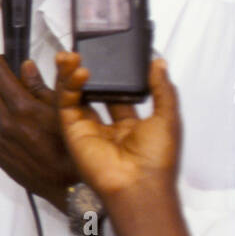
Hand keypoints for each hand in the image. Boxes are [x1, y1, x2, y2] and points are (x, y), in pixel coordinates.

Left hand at [0, 56, 78, 209]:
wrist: (71, 185)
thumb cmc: (74, 146)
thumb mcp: (66, 109)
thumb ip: (42, 85)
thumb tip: (25, 67)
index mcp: (22, 109)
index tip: (1, 61)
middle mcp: (5, 124)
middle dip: (1, 85)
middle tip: (15, 84)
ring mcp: (0, 141)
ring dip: (7, 109)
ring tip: (28, 116)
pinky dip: (8, 130)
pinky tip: (26, 136)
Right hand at [55, 52, 199, 235]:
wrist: (139, 183)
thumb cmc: (157, 159)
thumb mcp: (168, 117)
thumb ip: (162, 89)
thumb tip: (158, 63)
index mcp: (130, 124)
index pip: (116, 92)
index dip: (112, 75)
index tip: (109, 55)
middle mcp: (106, 125)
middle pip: (90, 92)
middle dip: (84, 71)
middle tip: (82, 52)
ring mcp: (87, 128)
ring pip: (73, 95)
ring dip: (70, 74)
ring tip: (70, 56)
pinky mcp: (72, 131)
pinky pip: (66, 104)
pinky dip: (68, 86)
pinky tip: (79, 72)